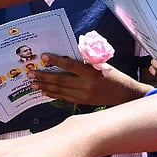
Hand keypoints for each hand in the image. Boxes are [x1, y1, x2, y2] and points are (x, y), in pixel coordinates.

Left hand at [28, 53, 148, 106]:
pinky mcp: (83, 102)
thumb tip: (68, 54)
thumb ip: (86, 61)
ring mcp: (84, 95)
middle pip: (61, 80)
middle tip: (30, 73)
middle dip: (44, 76)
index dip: (56, 61)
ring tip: (33, 84)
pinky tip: (44, 92)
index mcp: (92, 72)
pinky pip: (65, 98)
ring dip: (45, 87)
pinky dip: (53, 94)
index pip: (70, 65)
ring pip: (60, 90)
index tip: (44, 57)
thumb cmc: (114, 76)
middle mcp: (87, 85)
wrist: (126, 95)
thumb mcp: (102, 65)